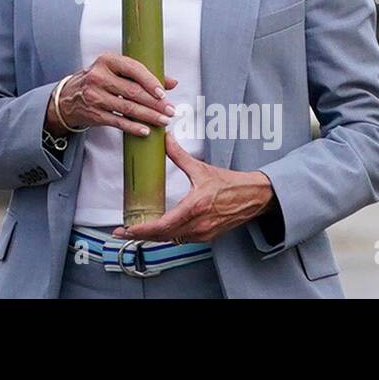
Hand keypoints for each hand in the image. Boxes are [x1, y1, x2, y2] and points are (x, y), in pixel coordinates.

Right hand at [46, 53, 177, 135]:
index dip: (150, 81)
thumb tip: (173, 83)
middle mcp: (98, 76)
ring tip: (163, 120)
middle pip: (133, 91)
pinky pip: (118, 122)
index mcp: (106, 60)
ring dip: (149, 116)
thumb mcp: (116, 71)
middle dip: (155, 103)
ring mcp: (95, 96)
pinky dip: (133, 127)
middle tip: (170, 110)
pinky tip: (146, 130)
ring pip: (128, 108)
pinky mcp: (94, 113)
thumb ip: (143, 75)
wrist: (69, 97)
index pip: (133, 69)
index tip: (164, 93)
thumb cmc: (99, 80)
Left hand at [113, 131, 275, 243]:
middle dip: (141, 236)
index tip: (127, 230)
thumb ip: (179, 155)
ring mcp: (204, 233)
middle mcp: (199, 224)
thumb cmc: (231, 184)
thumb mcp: (201, 168)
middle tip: (123, 232)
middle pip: (163, 236)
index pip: (163, 225)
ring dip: (154, 237)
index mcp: (195, 207)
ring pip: (172, 240)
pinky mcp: (208, 236)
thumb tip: (165, 139)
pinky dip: (168, 236)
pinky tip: (159, 230)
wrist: (255, 197)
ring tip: (137, 231)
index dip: (142, 230)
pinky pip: (182, 239)